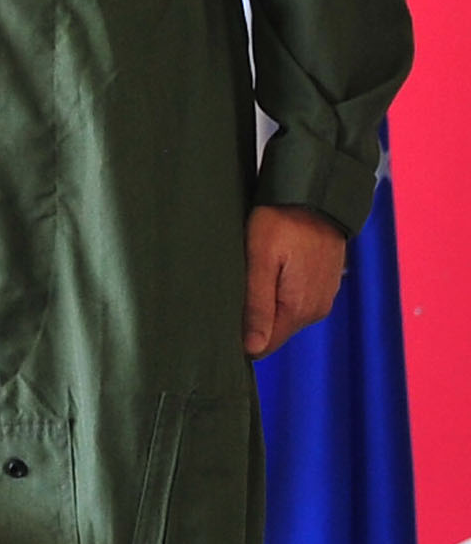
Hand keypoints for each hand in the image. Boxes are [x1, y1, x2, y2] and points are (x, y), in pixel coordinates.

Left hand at [244, 205, 346, 358]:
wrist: (315, 194)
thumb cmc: (282, 221)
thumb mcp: (260, 259)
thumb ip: (257, 305)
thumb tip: (253, 348)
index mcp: (299, 309)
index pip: (264, 345)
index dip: (241, 337)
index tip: (221, 317)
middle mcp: (315, 310)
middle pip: (273, 332)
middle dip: (251, 320)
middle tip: (231, 290)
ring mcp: (322, 298)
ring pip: (283, 316)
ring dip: (264, 304)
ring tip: (249, 277)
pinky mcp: (323, 285)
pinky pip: (294, 300)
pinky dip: (278, 292)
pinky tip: (267, 273)